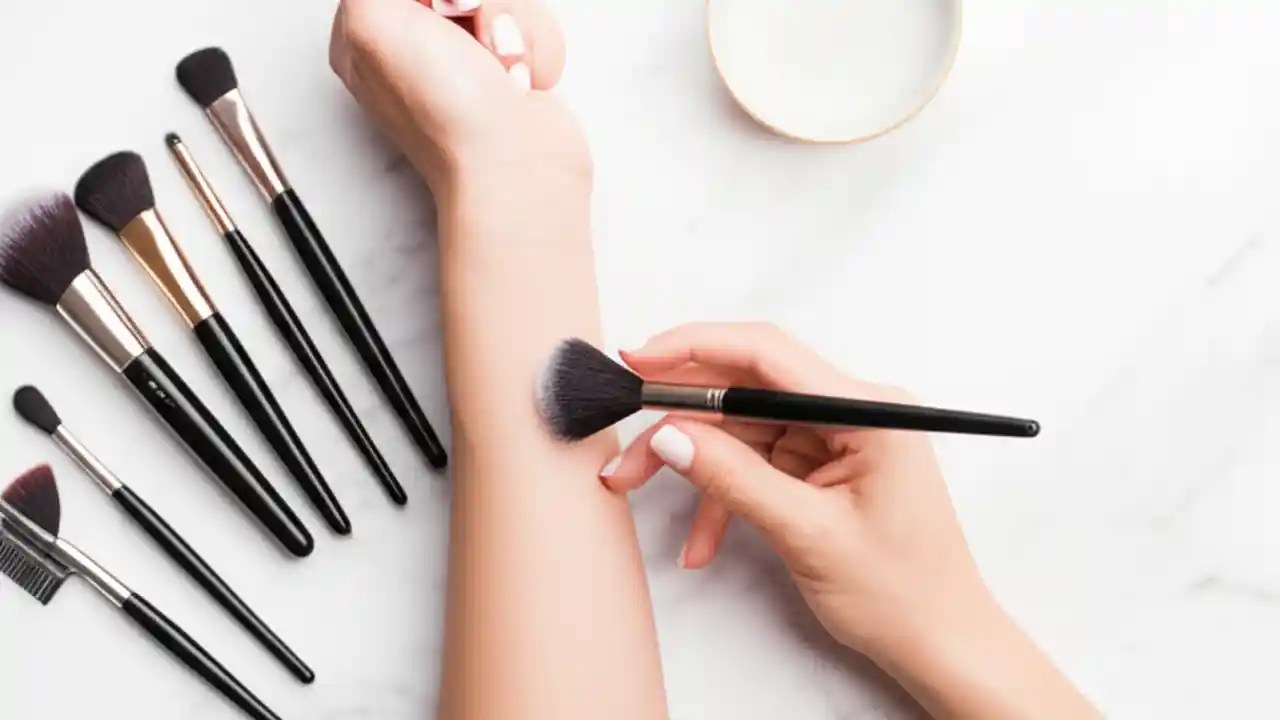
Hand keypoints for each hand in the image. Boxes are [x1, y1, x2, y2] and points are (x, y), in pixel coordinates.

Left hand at [330, 0, 589, 196]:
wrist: (513, 169)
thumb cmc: (446, 113)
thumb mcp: (372, 21)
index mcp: (364, 29)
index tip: (440, 5)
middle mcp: (413, 41)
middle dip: (481, 1)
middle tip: (471, 30)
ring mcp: (464, 55)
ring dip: (512, 23)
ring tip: (501, 67)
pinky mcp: (507, 68)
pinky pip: (530, 24)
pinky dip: (532, 48)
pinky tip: (518, 82)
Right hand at [601, 322, 986, 655]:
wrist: (940, 642)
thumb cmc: (903, 593)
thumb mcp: (808, 534)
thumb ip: (736, 480)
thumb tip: (672, 436)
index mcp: (868, 411)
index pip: (768, 354)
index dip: (696, 348)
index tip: (640, 359)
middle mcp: (853, 412)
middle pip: (746, 390)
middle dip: (680, 419)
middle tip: (627, 444)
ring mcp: (837, 439)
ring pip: (742, 430)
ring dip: (693, 464)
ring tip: (638, 488)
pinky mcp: (823, 466)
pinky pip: (756, 464)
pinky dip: (722, 496)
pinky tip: (700, 540)